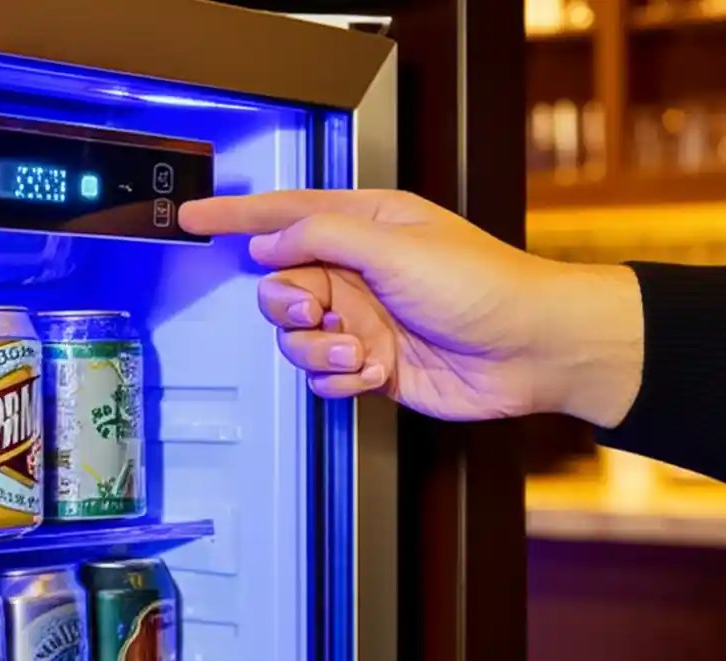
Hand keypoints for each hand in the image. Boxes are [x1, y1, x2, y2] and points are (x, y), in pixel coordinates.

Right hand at [179, 190, 642, 426]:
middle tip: (314, 311)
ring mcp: (362, 320)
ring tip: (360, 351)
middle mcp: (357, 271)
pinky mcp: (369, 365)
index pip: (284, 215)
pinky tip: (375, 373)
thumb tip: (269, 242)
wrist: (531, 351)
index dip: (235, 216)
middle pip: (280, 284)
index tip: (194, 219)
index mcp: (364, 226)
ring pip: (296, 338)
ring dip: (320, 350)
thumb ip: (323, 238)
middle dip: (288, 304)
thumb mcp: (396, 246)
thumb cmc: (484, 286)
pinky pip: (321, 376)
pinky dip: (339, 379)